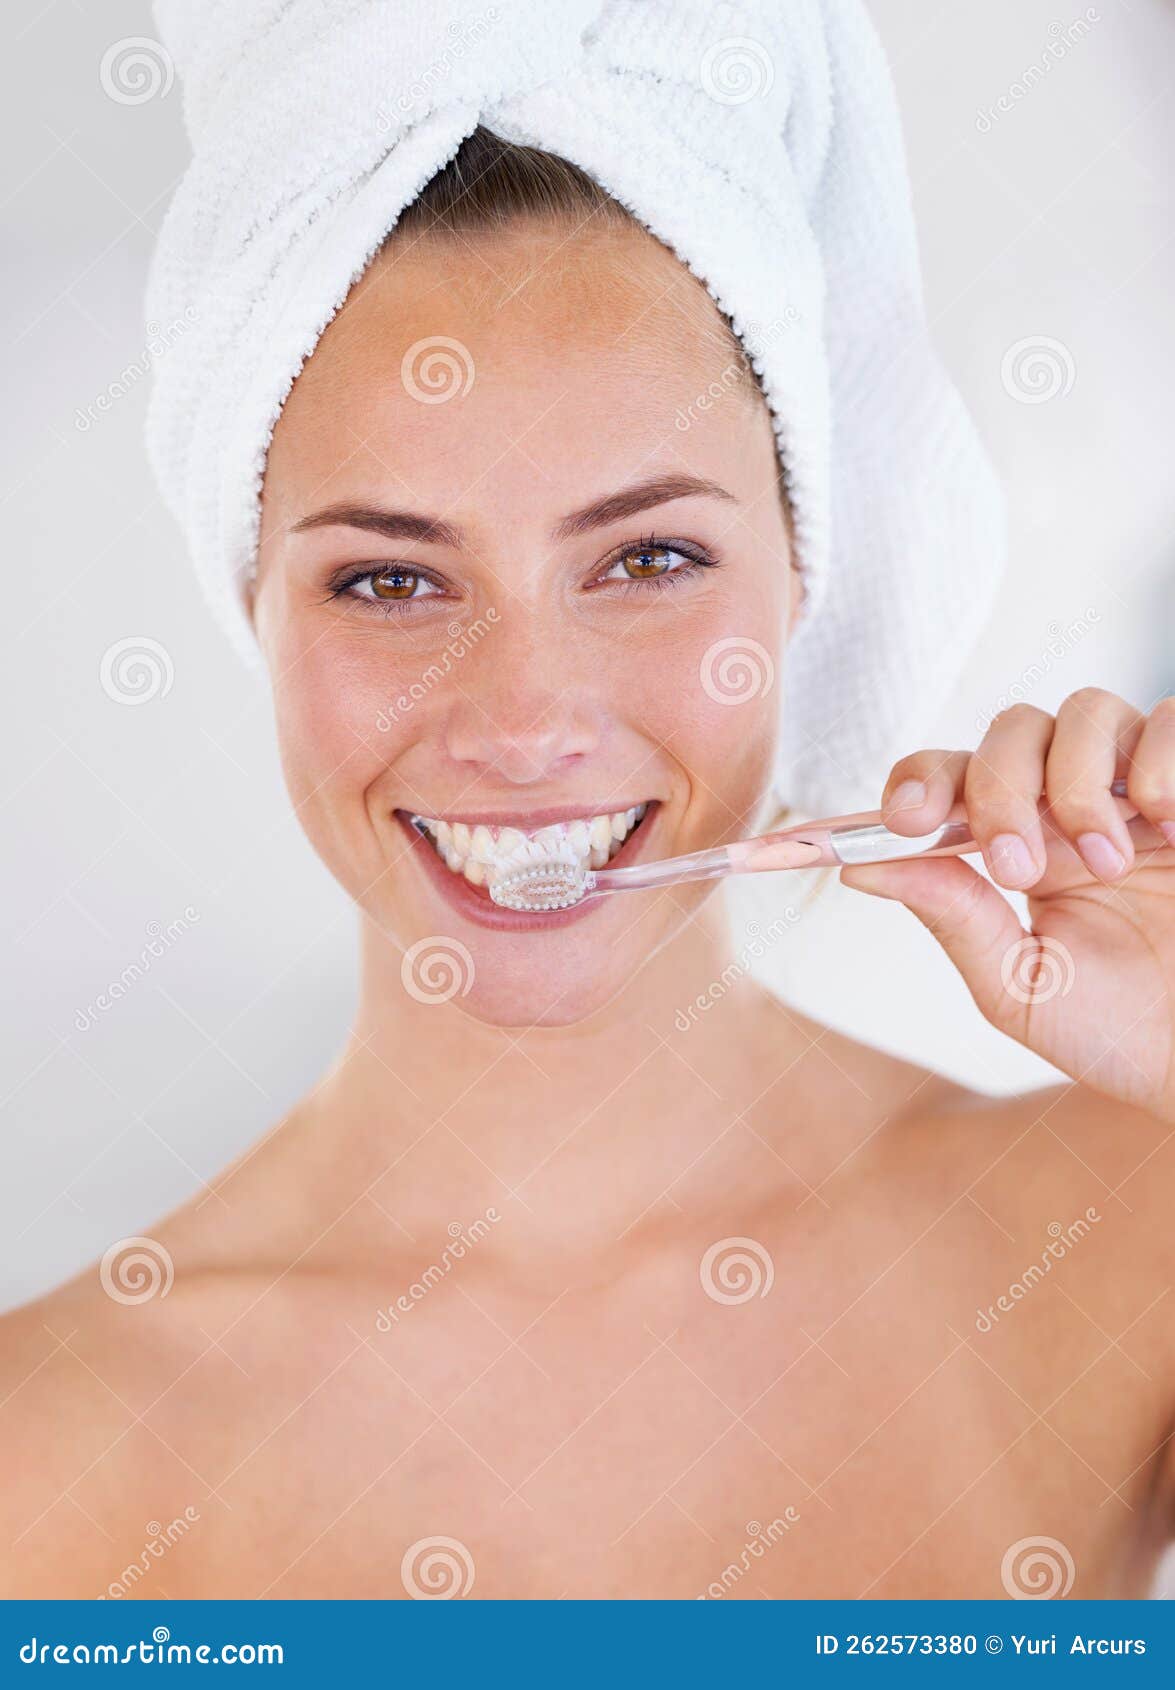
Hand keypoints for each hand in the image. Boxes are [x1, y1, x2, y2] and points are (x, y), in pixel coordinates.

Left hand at [839, 690, 1174, 1123]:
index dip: (919, 781)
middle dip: (999, 790)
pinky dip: (1156, 763)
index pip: (951, 777)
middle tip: (1017, 867)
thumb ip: (950, 916)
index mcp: (1018, 846)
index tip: (906, 819)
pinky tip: (1166, 827)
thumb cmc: (1119, 1031)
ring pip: (1083, 712)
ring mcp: (1137, 787)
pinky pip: (1166, 720)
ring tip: (1109, 865)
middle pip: (1010, 731)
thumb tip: (859, 868)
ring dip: (1078, 786)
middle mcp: (1072, 804)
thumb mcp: (1019, 983)